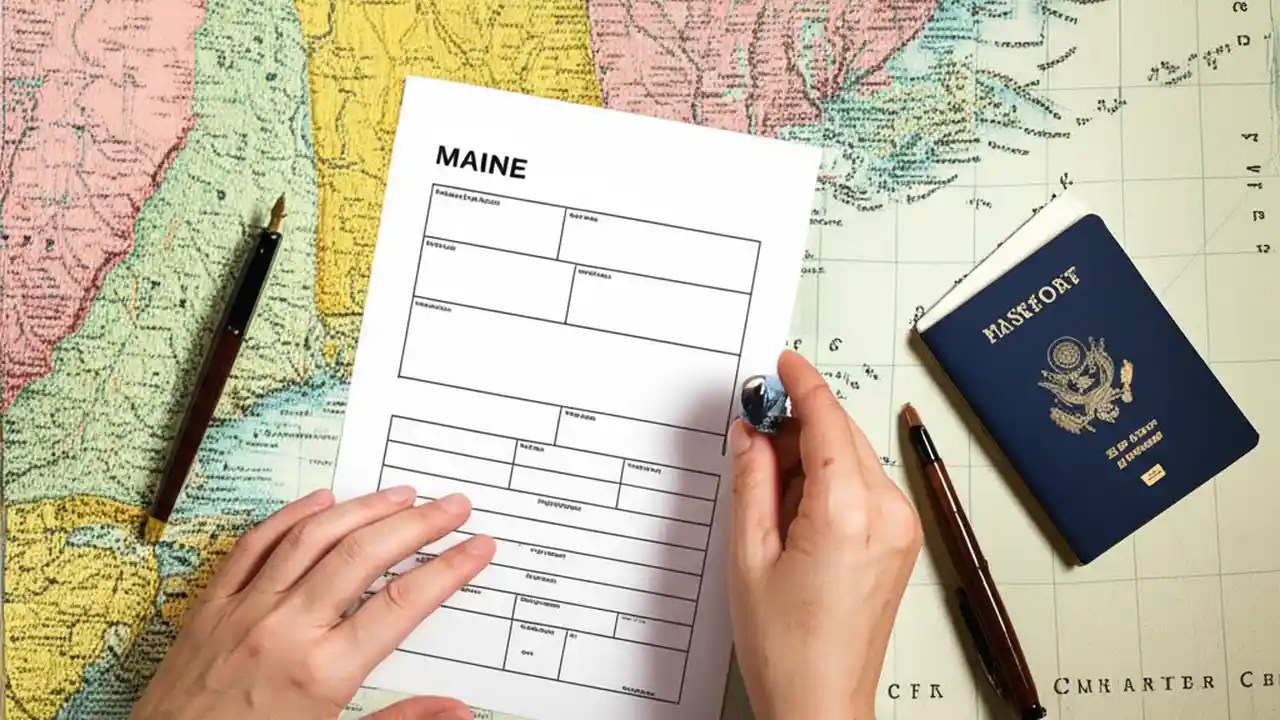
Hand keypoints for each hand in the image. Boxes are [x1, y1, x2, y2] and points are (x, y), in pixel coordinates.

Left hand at [132, 487, 494, 719]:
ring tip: (401, 494)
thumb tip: (458, 712)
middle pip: (365, 556)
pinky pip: (253, 545)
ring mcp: (245, 611)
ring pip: (313, 538)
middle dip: (417, 524)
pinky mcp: (211, 607)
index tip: (478, 547)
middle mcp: (286, 630)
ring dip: (363, 509)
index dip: (448, 569)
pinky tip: (321, 501)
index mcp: (323, 673)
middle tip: (453, 505)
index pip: (403, 605)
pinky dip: (291, 517)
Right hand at [727, 350, 922, 719]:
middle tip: (754, 427)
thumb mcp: (749, 553)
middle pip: (844, 436)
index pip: (828, 422)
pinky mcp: (900, 542)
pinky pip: (864, 487)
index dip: (803, 384)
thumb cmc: (786, 646)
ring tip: (767, 486)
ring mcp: (900, 529)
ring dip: (814, 454)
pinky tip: (795, 504)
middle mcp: (886, 514)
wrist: (820, 702)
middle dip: (800, 423)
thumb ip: (752, 480)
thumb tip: (751, 434)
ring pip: (854, 459)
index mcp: (847, 513)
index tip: (784, 364)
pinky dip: (830, 479)